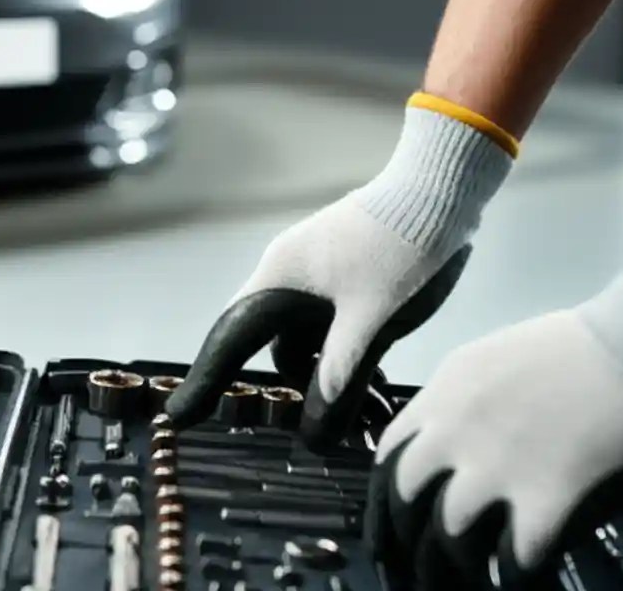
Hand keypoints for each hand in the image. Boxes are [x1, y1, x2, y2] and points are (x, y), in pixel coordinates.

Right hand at [166, 98, 514, 445]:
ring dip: (330, 380)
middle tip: (317, 430)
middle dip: (294, 392)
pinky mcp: (347, 281)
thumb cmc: (402, 248)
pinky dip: (348, 362)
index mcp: (280, 280)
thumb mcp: (372, 324)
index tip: (178, 416)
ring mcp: (319, 278)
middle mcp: (289, 279)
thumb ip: (340, 379)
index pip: (230, 339)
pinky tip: (377, 388)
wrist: (444, 188)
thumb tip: (315, 434)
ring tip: (369, 414)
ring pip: (308, 344)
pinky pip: (333, 332)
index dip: (204, 381)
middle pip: (272, 348)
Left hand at [367, 229, 622, 588]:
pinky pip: (514, 557)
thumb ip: (457, 402)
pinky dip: (512, 576)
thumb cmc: (571, 345)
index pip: (388, 459)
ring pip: (449, 535)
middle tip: (414, 572)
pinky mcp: (544, 495)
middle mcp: (454, 433)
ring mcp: (495, 465)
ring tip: (467, 580)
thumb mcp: (486, 359)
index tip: (386, 533)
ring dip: (455, 565)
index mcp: (440, 397)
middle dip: (404, 543)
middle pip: (404, 501)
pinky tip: (518, 579)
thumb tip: (445, 445)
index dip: (383, 504)